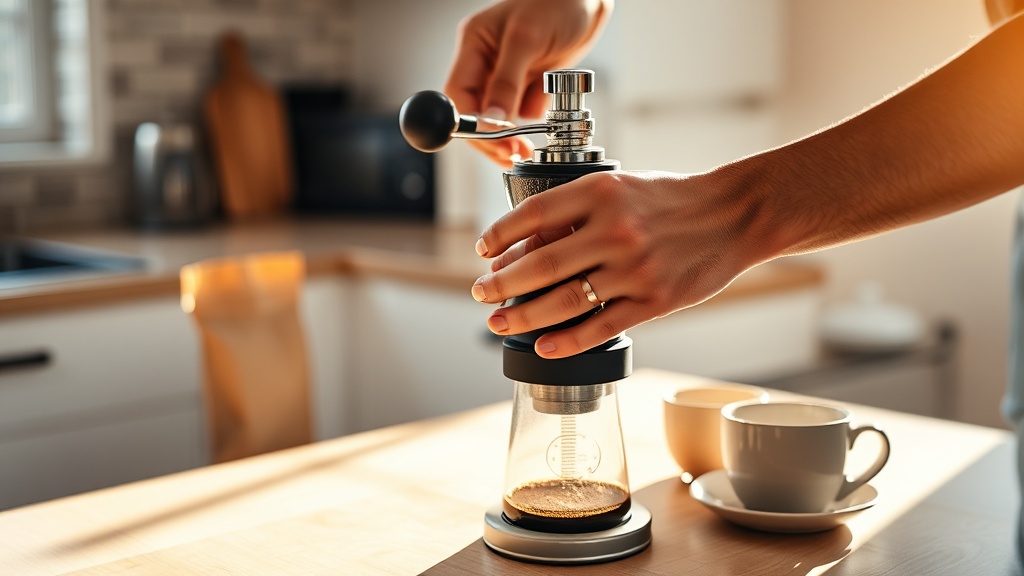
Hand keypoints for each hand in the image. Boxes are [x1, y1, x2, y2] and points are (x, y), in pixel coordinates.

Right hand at [444, 0, 611, 166]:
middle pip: (475, 113)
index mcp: (475, 45)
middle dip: (492, 137)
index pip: (458, 94)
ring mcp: (507, 76)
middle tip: (513, 152)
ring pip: (501, 117)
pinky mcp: (528, 84)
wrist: (589, 1)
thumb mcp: (527, 39)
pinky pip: (527, 111)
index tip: (492, 142)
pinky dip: (538, 111)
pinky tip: (548, 94)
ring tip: (530, 136)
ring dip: (516, 128)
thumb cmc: (557, 4)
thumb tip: (490, 120)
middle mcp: (486, 63)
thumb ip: (506, 81)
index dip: (470, 124)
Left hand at [470, 169, 779, 357]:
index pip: (534, 214)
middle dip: (501, 284)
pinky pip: (600, 327)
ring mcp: (636, 269)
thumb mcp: (622, 186)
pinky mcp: (655, 301)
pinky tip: (544, 346)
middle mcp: (616, 229)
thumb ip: (579, 210)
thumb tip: (525, 244)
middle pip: (540, 264)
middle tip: (481, 294)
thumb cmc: (674, 199)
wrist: (735, 214)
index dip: (500, 235)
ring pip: (565, 301)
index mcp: (602, 192)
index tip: (482, 250)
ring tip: (500, 320)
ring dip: (524, 315)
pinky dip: (567, 341)